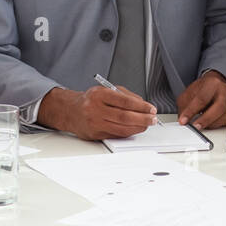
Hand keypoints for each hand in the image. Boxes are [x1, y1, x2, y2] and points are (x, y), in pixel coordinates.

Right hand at [38, 85, 156, 139]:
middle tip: (153, 119)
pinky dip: (129, 132)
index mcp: (99, 94)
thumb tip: (144, 106)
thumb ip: (125, 96)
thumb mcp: (107, 90)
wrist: (71, 111)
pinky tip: (135, 129)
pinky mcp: (95, 135)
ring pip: (121, 128)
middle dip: (143, 119)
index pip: (124, 101)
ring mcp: (94, 123)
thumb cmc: (92, 100)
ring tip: (147, 124)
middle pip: (124, 117)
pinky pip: (116, 135)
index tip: (151, 108)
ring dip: (138, 127)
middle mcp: (95, 109)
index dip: (141, 106)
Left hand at [177, 70, 225, 128]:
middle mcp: (225, 90)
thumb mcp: (189, 93)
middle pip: (218, 107)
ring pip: (224, 116)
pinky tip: (209, 123)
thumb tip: (183, 119)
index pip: (202, 98)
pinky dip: (216, 124)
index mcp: (212, 83)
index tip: (183, 120)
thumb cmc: (203, 89)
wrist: (215, 84)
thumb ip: (185, 106)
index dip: (191, 111)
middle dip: (205, 120)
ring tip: (200, 124)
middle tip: (195, 127)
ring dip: (210, 123)